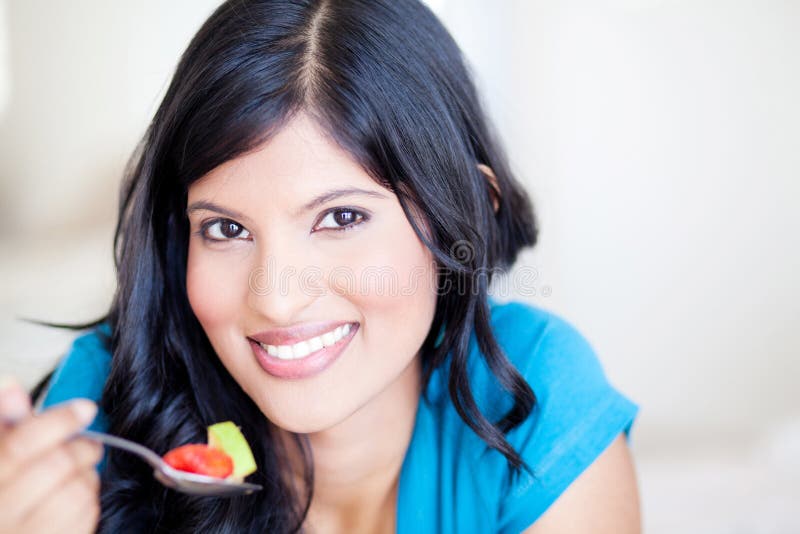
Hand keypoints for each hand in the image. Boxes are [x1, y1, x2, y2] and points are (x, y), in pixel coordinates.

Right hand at [0, 377, 102, 533]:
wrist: (9, 530)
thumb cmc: (4, 494)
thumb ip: (5, 425)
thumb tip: (10, 384)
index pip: (21, 445)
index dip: (58, 421)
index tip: (85, 408)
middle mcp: (1, 511)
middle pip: (56, 465)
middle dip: (81, 447)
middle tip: (88, 443)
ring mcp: (24, 533)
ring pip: (76, 490)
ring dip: (86, 475)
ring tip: (77, 473)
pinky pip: (85, 516)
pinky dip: (89, 499)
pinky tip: (75, 497)